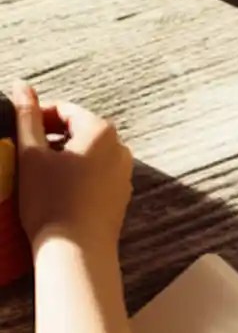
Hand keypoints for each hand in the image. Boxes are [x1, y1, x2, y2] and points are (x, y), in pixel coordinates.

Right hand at [11, 81, 132, 251]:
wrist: (76, 249)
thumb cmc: (51, 200)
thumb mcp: (32, 153)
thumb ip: (26, 116)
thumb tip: (21, 84)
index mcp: (102, 131)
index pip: (65, 110)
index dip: (38, 117)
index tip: (17, 133)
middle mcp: (121, 147)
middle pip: (79, 130)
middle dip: (51, 138)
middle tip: (24, 154)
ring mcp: (124, 172)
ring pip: (88, 153)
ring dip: (64, 157)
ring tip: (39, 175)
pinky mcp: (121, 193)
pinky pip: (97, 173)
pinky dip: (77, 175)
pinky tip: (58, 192)